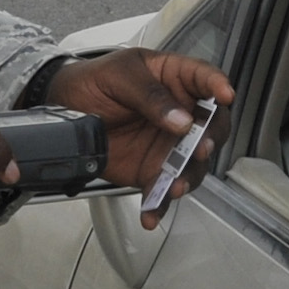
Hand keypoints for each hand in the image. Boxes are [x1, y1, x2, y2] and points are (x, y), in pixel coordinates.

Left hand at [43, 49, 234, 228]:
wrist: (64, 108)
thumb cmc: (94, 81)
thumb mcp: (119, 75)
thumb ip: (149, 95)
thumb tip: (180, 120)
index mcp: (174, 78)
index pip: (204, 78)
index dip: (218, 85)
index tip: (224, 94)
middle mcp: (180, 113)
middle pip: (211, 126)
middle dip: (210, 139)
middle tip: (201, 148)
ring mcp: (168, 144)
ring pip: (192, 164)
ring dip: (188, 177)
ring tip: (174, 186)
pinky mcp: (151, 169)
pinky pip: (161, 189)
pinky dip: (159, 204)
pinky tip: (151, 213)